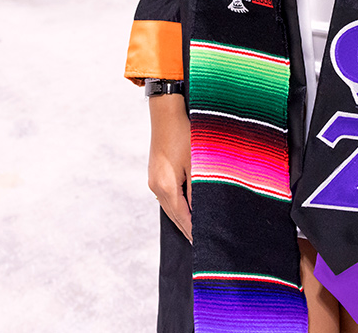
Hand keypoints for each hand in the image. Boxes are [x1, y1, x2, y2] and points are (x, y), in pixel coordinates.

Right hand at [148, 93, 192, 242]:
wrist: (165, 113)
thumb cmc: (184, 134)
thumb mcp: (196, 163)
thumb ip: (198, 190)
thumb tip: (202, 212)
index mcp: (166, 187)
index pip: (183, 218)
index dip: (194, 232)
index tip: (204, 244)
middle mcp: (156, 187)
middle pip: (174, 216)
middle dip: (187, 229)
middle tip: (202, 243)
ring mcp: (153, 181)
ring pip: (169, 207)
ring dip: (182, 218)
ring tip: (195, 230)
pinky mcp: (155, 174)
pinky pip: (166, 197)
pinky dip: (176, 207)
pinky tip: (185, 209)